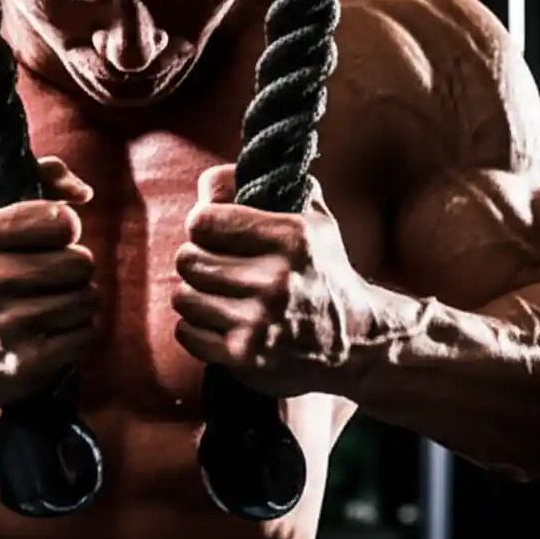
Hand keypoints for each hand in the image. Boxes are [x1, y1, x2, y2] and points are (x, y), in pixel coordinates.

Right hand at [0, 157, 98, 408]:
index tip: (45, 242)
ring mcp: (5, 326)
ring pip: (87, 299)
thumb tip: (83, 191)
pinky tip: (48, 333)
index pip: (60, 220)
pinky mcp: (25, 364)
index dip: (63, 230)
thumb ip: (37, 181)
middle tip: (48, 280)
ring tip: (47, 307)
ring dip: (76, 303)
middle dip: (72, 269)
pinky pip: (85, 335)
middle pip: (80, 262)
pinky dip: (76, 333)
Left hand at [172, 165, 369, 397]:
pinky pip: (186, 332)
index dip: (201, 224)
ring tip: (220, 296)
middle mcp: (274, 280)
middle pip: (187, 259)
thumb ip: (263, 188)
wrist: (355, 342)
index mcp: (291, 237)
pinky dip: (196, 328)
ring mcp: (258, 322)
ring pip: (183, 297)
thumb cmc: (323, 272)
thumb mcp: (310, 220)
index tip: (212, 232)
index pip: (203, 220)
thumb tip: (209, 181)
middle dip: (197, 261)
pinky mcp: (244, 357)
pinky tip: (221, 323)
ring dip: (196, 295)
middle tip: (215, 266)